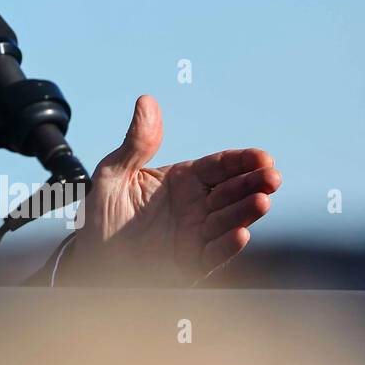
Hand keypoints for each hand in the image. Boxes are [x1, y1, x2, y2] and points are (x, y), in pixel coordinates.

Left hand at [60, 95, 280, 286]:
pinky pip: (213, 254)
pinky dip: (227, 245)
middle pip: (232, 191)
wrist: (92, 257)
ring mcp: (196, 235)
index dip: (242, 161)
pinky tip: (240, 233)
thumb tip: (146, 101)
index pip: (218, 167)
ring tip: (261, 201)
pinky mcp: (191, 262)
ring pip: (228, 220)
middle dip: (254, 183)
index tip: (262, 157)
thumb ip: (136, 142)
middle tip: (272, 177)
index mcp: (182, 180)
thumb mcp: (114, 172)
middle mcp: (195, 206)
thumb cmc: (103, 214)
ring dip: (246, 211)